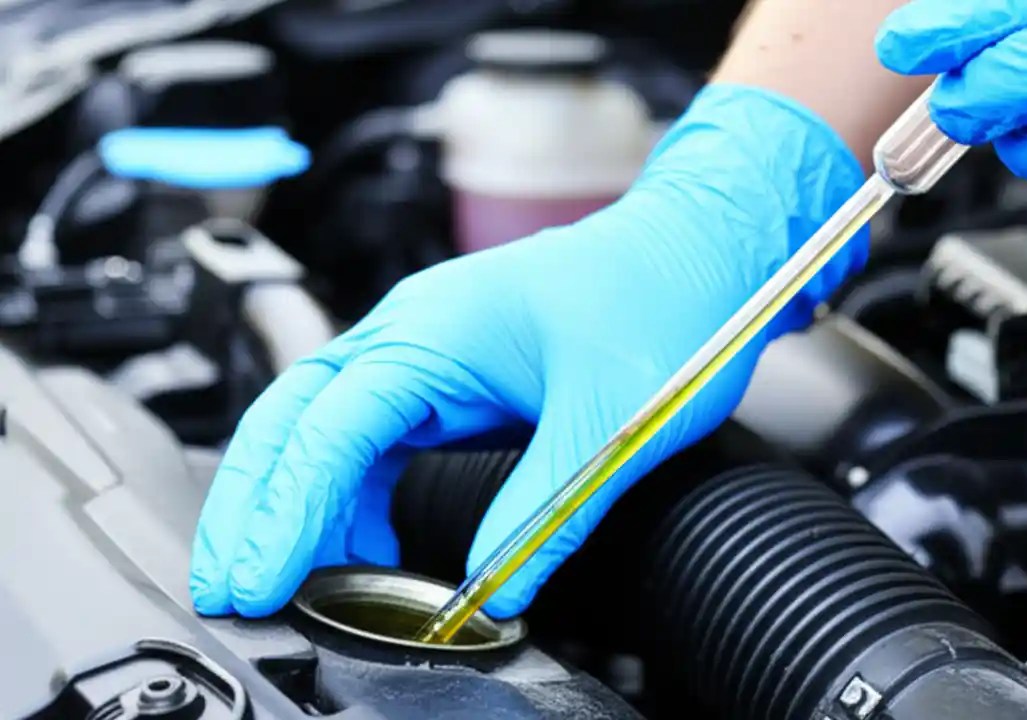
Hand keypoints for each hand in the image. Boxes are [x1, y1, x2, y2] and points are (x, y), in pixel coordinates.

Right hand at [188, 85, 866, 619]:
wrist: (704, 249)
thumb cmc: (664, 299)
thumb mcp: (607, 424)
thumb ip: (543, 513)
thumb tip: (495, 590)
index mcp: (432, 332)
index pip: (326, 431)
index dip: (284, 514)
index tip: (258, 580)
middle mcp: (413, 336)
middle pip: (295, 423)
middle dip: (255, 507)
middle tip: (233, 587)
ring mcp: (428, 353)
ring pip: (329, 432)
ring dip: (299, 504)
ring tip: (285, 580)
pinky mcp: (453, 375)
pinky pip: (378, 439)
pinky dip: (354, 495)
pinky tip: (362, 543)